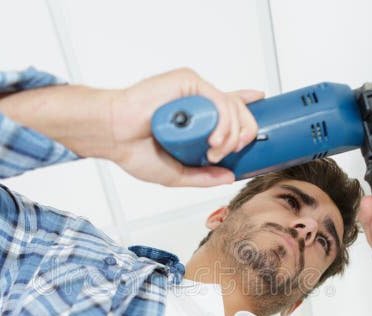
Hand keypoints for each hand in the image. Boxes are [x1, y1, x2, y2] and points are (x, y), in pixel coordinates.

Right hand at [106, 68, 263, 186]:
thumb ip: (202, 176)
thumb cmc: (134, 150)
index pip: (227, 107)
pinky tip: (215, 139)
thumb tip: (229, 176)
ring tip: (216, 151)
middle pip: (237, 111)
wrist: (113, 135)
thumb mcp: (176, 173)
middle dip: (243, 135)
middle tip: (228, 153)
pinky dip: (223, 122)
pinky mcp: (188, 82)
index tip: (259, 101)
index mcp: (194, 116)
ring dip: (232, 134)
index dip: (245, 105)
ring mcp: (193, 90)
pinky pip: (218, 99)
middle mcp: (196, 100)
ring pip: (232, 107)